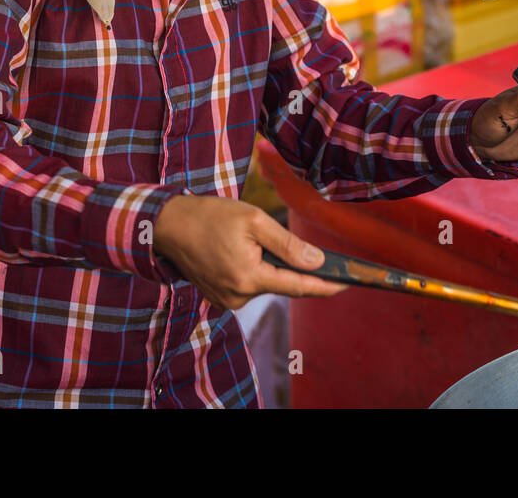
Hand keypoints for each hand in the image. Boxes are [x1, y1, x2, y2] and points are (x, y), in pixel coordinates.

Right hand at [153, 195, 345, 311]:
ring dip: (272, 266)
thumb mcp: (254, 221)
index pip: (298, 286)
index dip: (327, 286)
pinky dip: (258, 270)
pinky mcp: (220, 296)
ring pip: (266, 283)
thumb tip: (317, 261)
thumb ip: (288, 244)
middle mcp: (238, 296)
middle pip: (283, 284)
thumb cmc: (211, 217)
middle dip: (295, 267)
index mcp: (248, 278)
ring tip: (254, 240)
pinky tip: (246, 251)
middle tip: (301, 247)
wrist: (167, 226)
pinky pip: (250, 284)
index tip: (350, 284)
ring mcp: (227, 299)